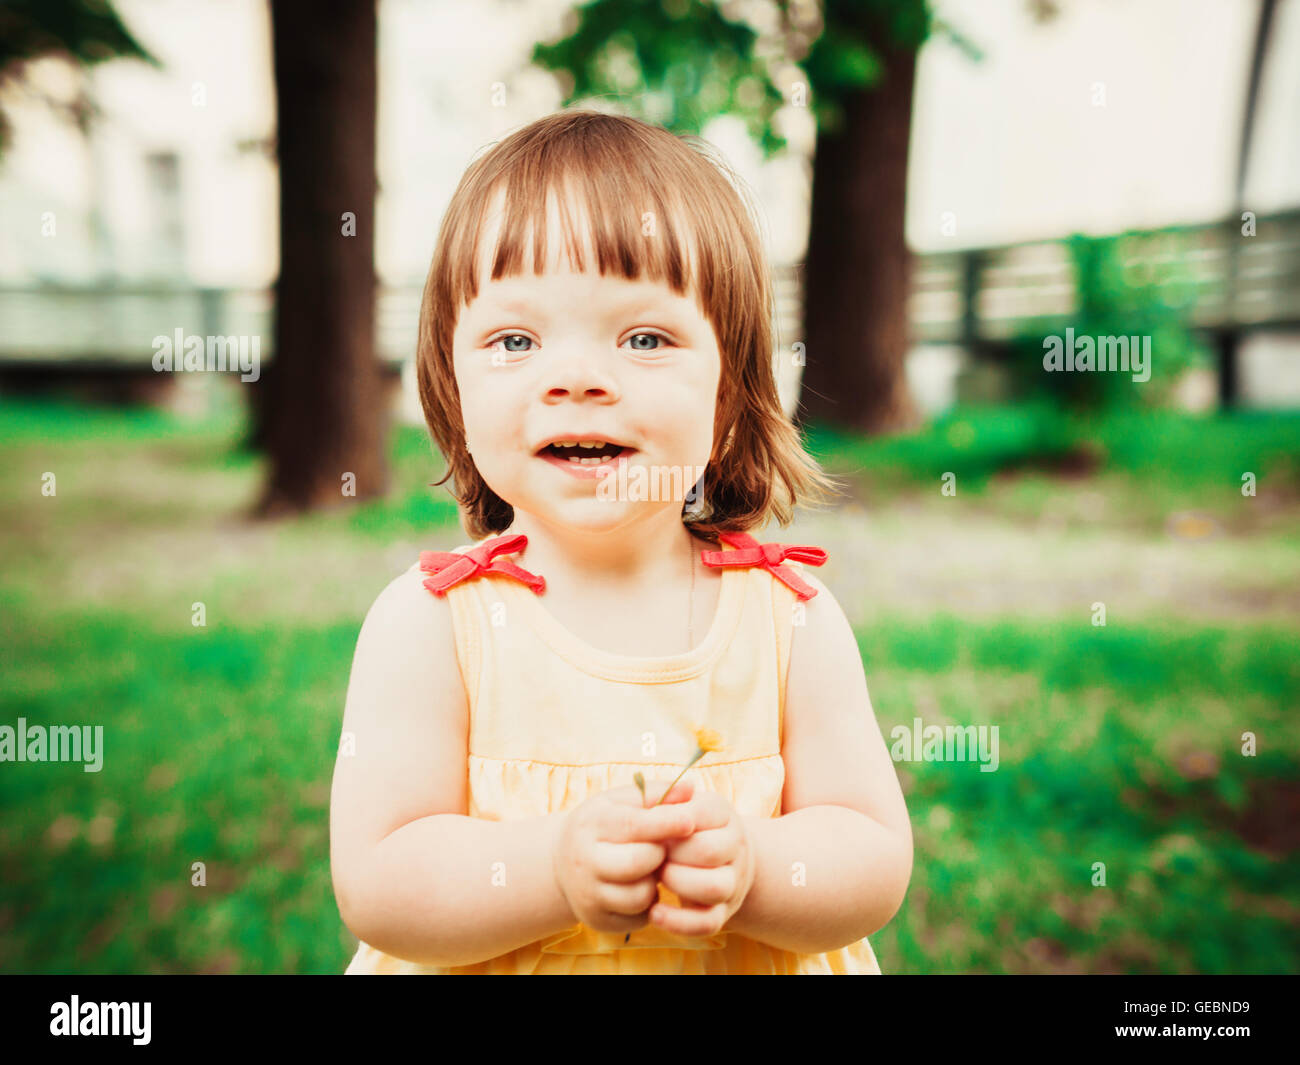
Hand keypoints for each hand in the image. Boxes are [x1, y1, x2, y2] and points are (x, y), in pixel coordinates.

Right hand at [550, 779, 695, 934]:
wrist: (562, 864)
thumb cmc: (602, 824)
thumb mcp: (620, 801)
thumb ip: (655, 793)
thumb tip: (690, 787)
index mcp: (589, 824)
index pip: (631, 825)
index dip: (664, 823)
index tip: (690, 821)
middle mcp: (583, 861)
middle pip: (637, 863)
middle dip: (659, 855)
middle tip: (664, 848)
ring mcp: (588, 894)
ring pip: (640, 895)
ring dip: (654, 882)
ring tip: (650, 868)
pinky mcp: (598, 920)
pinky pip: (638, 918)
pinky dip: (648, 903)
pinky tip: (642, 886)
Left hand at [651, 788, 755, 937]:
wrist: (715, 857)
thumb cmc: (683, 827)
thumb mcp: (677, 806)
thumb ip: (663, 799)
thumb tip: (656, 799)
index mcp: (722, 813)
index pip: (697, 815)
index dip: (668, 824)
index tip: (650, 828)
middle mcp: (736, 846)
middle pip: (708, 851)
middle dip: (673, 855)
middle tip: (654, 854)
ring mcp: (733, 881)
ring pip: (715, 887)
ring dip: (679, 884)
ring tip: (659, 878)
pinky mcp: (724, 912)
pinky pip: (708, 923)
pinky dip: (679, 922)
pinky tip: (655, 913)